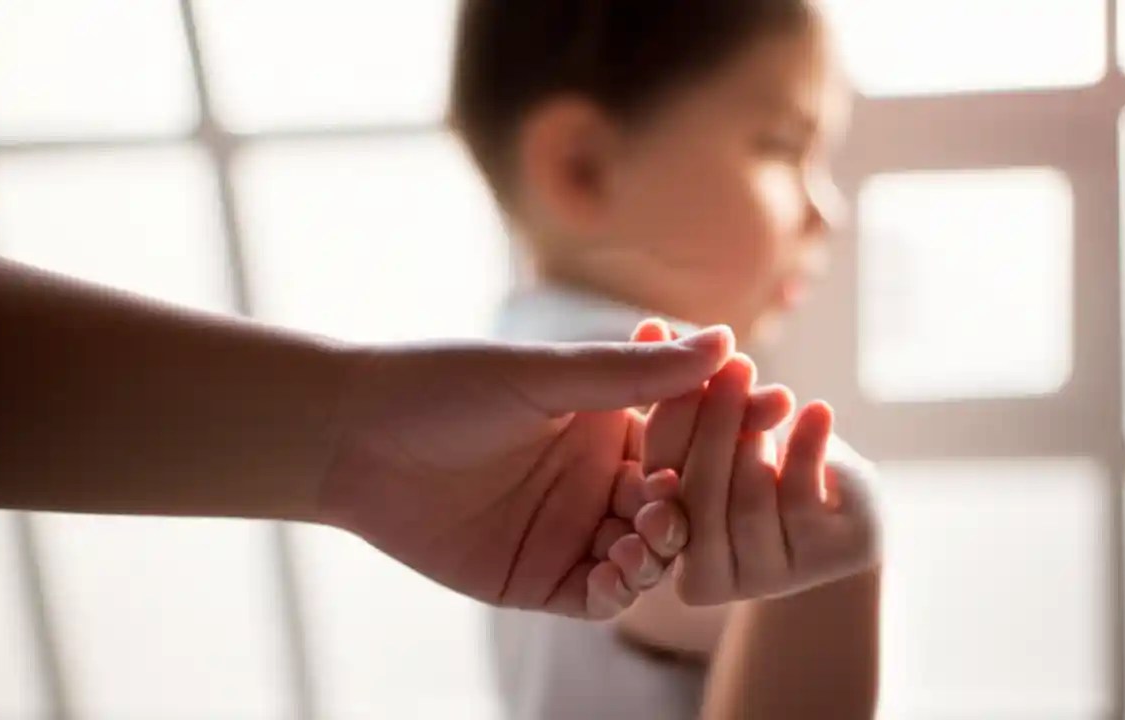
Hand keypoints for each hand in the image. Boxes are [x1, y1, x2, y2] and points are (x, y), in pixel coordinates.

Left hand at [313, 329, 739, 617]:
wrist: (352, 438)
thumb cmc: (443, 386)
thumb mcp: (542, 376)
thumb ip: (632, 373)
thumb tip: (723, 339)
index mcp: (605, 421)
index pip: (686, 429)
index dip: (726, 422)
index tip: (772, 406)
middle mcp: (597, 476)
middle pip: (679, 496)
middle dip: (705, 493)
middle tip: (719, 485)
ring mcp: (572, 529)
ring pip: (650, 550)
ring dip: (665, 541)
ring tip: (653, 525)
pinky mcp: (539, 578)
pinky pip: (602, 593)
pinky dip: (623, 585)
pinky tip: (624, 563)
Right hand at [632, 322, 880, 604]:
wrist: (847, 515)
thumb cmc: (769, 463)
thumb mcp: (725, 426)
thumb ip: (686, 390)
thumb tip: (655, 326)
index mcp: (666, 538)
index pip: (655, 478)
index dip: (669, 420)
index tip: (683, 364)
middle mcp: (703, 570)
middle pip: (698, 491)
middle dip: (715, 420)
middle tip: (734, 364)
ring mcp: (763, 575)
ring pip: (748, 500)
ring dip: (759, 434)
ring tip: (773, 387)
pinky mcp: (819, 563)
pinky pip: (802, 500)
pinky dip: (807, 447)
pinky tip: (818, 410)